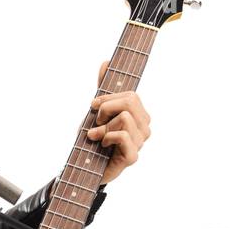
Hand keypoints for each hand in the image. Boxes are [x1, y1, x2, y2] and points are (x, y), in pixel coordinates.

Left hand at [87, 60, 151, 184]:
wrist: (85, 167)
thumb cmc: (94, 139)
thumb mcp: (96, 110)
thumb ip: (103, 87)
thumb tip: (106, 62)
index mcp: (139, 115)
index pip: (130, 95)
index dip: (108, 98)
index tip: (94, 107)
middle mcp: (144, 128)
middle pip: (130, 102)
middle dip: (106, 109)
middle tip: (97, 123)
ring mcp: (140, 142)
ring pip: (125, 117)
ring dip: (103, 127)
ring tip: (98, 137)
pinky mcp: (133, 156)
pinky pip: (122, 135)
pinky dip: (107, 137)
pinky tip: (103, 145)